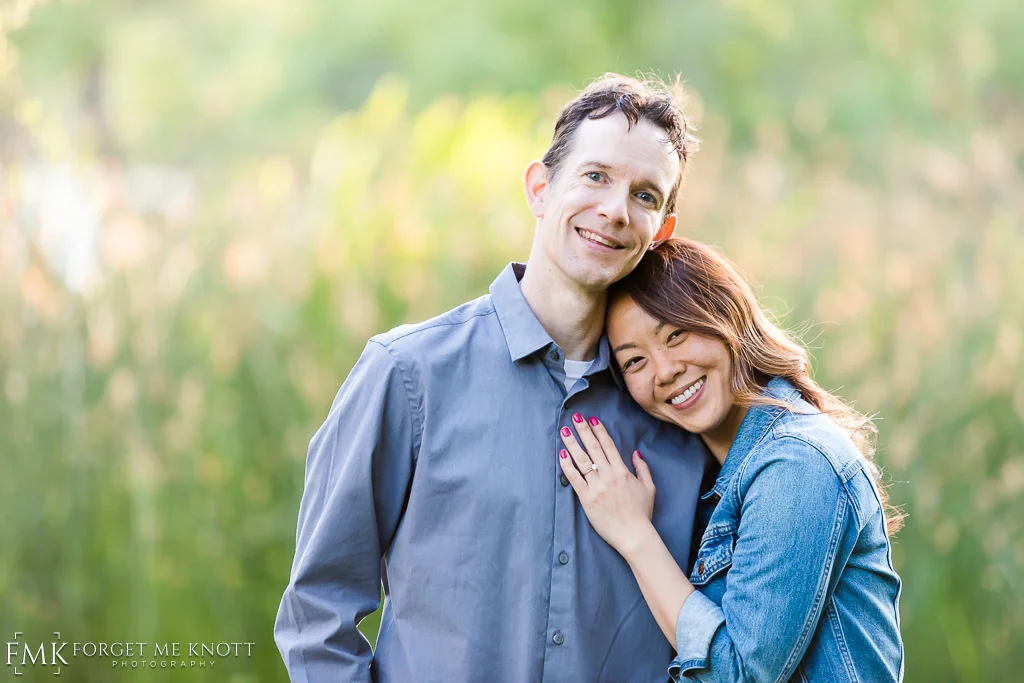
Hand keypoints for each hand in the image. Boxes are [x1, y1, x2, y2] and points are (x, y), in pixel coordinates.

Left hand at [558, 414, 655, 554]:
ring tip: (564, 431)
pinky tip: (561, 455)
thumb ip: (642, 468)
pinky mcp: (587, 499)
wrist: (634, 535)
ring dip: (572, 444)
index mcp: (622, 471)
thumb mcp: (649, 487)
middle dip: (583, 431)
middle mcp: (608, 476)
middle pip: (593, 448)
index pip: (608, 446)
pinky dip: (567, 466)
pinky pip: (574, 479)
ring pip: (582, 461)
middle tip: (575, 418)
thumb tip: (635, 453)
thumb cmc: (642, 513)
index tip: (592, 419)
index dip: (599, 431)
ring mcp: (596, 487)